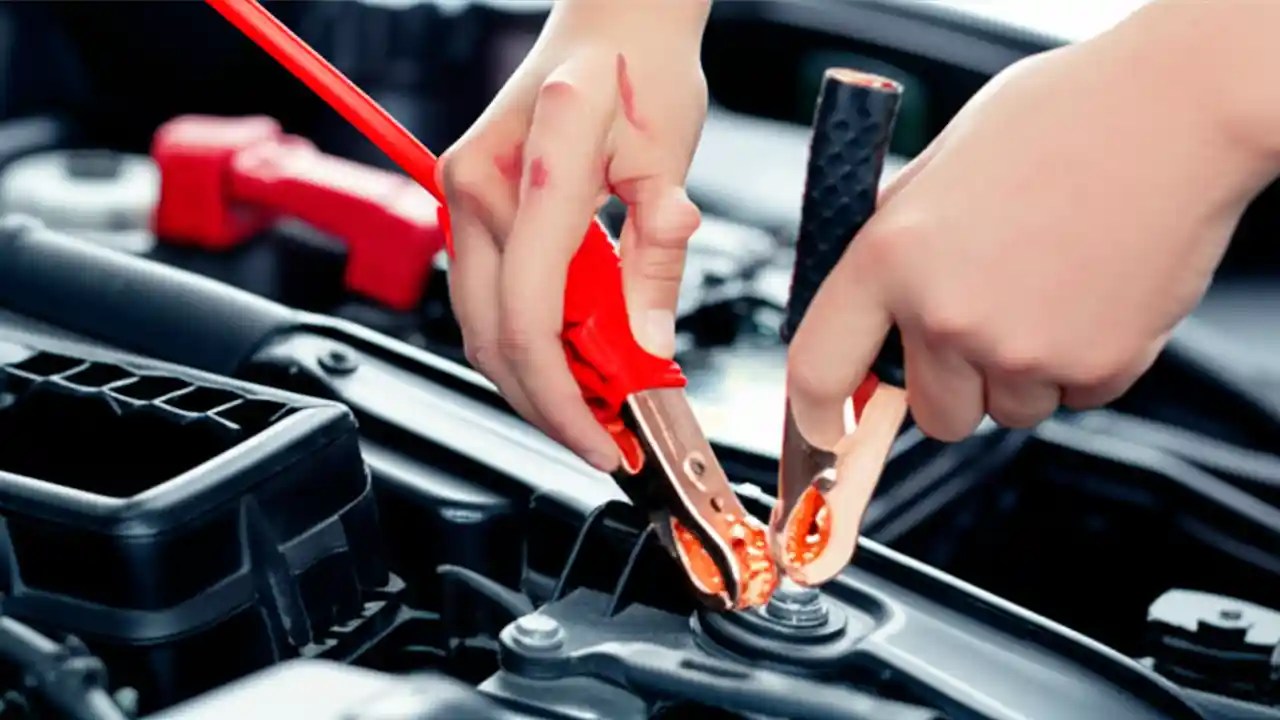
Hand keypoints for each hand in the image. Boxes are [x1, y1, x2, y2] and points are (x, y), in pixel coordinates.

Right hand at [439, 0, 709, 470]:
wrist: (613, 18)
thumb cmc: (640, 64)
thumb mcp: (667, 162)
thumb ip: (655, 259)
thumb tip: (645, 346)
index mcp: (531, 173)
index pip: (528, 319)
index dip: (563, 399)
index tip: (602, 441)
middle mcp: (476, 188)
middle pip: (490, 336)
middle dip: (546, 402)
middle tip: (604, 438)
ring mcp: (465, 198)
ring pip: (480, 325)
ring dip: (534, 376)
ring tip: (597, 404)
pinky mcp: (474, 207)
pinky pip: (489, 295)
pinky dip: (527, 338)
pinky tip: (574, 356)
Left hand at [787, 25, 1279, 444]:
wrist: (1178, 112)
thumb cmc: (1061, 119)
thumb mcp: (939, 168)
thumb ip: (895, 245)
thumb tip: (871, 304)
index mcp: (889, 258)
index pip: (818, 370)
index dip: (814, 415)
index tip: (824, 430)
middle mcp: (946, 315)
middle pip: (932, 416)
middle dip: (954, 384)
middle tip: (987, 317)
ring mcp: (1021, 350)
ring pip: (1005, 411)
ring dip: (1020, 373)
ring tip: (1051, 286)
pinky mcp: (1095, 367)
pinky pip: (1072, 397)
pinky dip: (1080, 362)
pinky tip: (1092, 292)